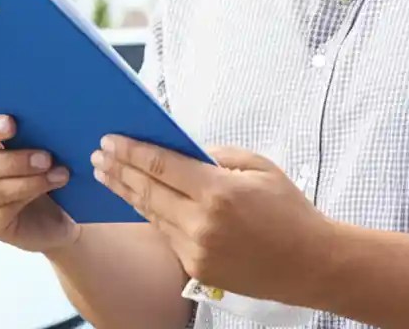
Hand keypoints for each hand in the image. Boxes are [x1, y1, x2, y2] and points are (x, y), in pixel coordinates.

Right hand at [0, 115, 79, 253]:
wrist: (59, 215)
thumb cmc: (45, 174)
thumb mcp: (40, 149)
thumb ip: (34, 135)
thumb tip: (47, 120)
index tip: (12, 124)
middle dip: (14, 160)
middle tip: (46, 157)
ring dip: (28, 181)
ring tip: (57, 174)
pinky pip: (2, 211)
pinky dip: (28, 197)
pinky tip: (48, 188)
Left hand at [92, 136, 336, 304]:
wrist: (311, 264)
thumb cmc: (290, 212)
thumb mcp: (261, 167)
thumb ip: (220, 156)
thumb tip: (186, 151)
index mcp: (219, 193)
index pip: (162, 166)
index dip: (133, 151)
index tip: (111, 139)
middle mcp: (202, 224)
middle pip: (147, 191)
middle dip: (119, 170)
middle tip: (98, 155)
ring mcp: (196, 251)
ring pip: (152, 215)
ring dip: (127, 193)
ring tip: (107, 175)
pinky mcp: (196, 270)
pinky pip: (167, 235)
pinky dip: (152, 215)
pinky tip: (138, 201)